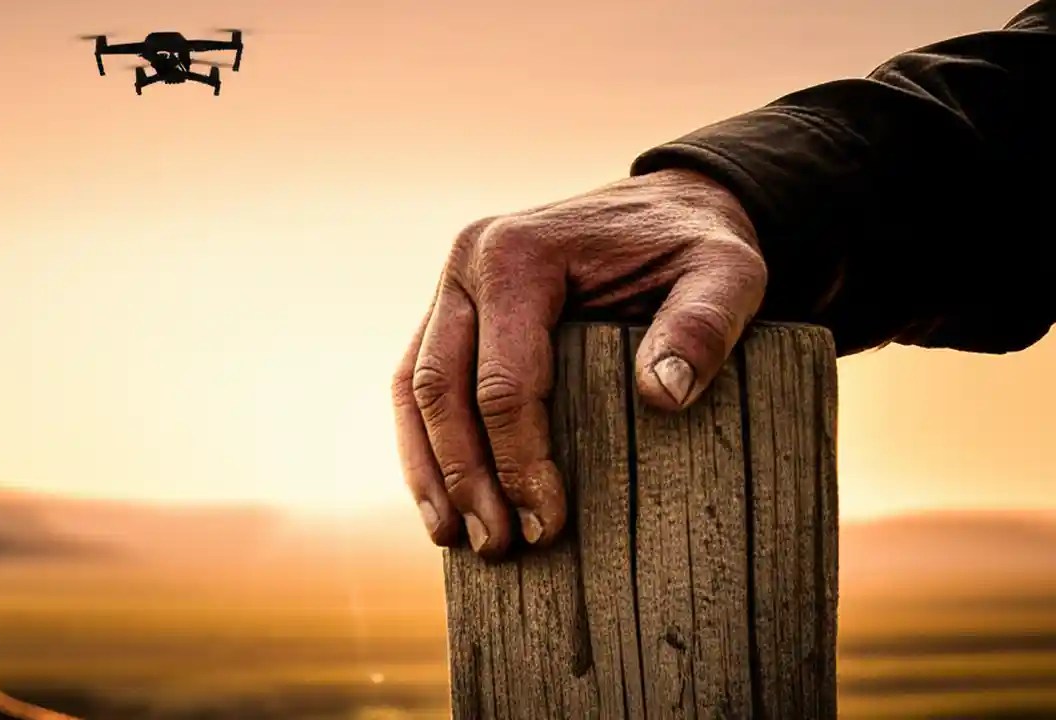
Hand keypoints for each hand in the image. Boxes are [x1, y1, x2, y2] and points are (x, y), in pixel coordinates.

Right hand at [392, 169, 766, 557]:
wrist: (665, 206)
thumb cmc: (693, 245)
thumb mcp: (727, 273)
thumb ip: (704, 325)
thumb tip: (663, 397)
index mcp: (519, 252)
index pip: (504, 379)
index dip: (519, 460)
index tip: (549, 523)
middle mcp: (468, 263)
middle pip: (442, 389)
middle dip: (466, 476)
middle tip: (500, 545)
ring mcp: (450, 286)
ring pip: (413, 389)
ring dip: (429, 469)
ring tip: (455, 538)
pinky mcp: (450, 310)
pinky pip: (415, 380)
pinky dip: (421, 442)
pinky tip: (442, 498)